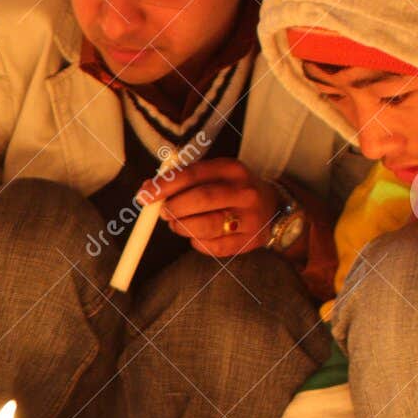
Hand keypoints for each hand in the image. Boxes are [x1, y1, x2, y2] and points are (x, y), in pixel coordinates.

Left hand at [137, 158, 281, 257]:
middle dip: (174, 208)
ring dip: (182, 227)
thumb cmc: (229, 190)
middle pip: (201, 199)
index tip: (144, 195)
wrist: (273, 208)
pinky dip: (197, 243)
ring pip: (206, 226)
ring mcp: (250, 218)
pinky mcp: (250, 241)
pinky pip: (214, 247)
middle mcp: (244, 192)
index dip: (165, 185)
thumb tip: (145, 190)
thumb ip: (180, 180)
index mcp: (231, 169)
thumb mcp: (212, 176)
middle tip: (163, 212)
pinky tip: (197, 236)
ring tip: (178, 224)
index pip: (193, 174)